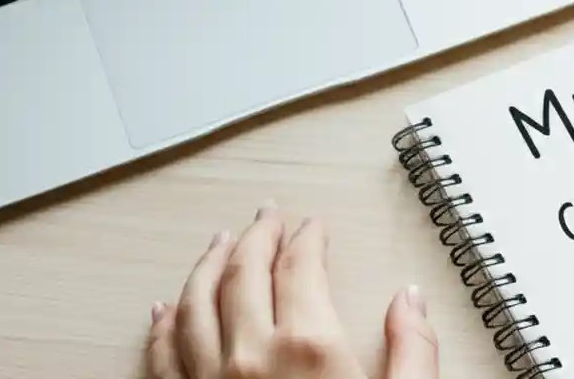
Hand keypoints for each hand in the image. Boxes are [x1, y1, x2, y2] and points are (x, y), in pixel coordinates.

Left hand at [146, 203, 438, 378]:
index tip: (313, 226)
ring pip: (194, 302)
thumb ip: (413, 350)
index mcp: (308, 346)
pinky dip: (162, 323)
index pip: (300, 265)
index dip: (307, 236)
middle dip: (256, 235)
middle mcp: (249, 356)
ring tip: (218, 243)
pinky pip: (161, 354)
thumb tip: (410, 301)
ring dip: (206, 264)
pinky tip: (165, 309)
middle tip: (267, 217)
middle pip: (242, 270)